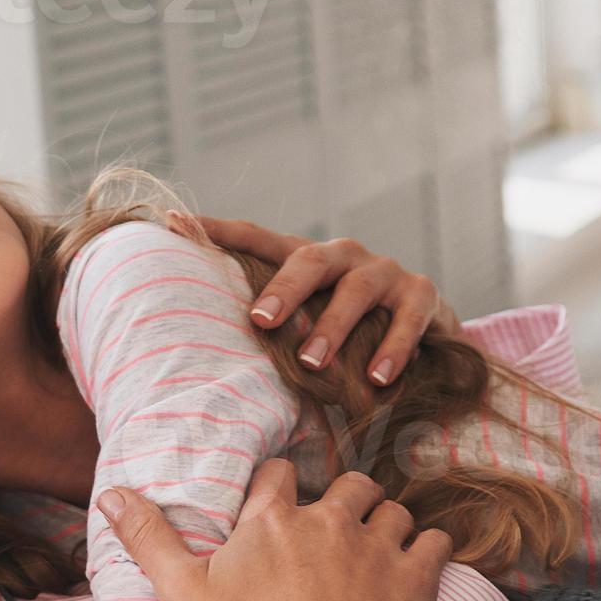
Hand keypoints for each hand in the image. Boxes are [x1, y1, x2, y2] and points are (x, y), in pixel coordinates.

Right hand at [101, 463, 452, 600]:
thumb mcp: (184, 595)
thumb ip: (149, 540)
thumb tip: (110, 494)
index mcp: (272, 522)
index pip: (277, 476)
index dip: (278, 485)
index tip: (279, 500)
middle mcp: (328, 521)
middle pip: (347, 484)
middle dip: (345, 497)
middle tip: (337, 527)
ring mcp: (377, 545)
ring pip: (393, 510)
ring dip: (387, 523)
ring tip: (377, 549)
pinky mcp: (416, 576)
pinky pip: (434, 543)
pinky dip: (428, 551)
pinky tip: (418, 568)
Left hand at [167, 216, 455, 385]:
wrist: (425, 334)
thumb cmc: (348, 333)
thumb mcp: (309, 324)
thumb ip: (275, 328)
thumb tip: (203, 356)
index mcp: (307, 259)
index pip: (258, 238)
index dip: (219, 231)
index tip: (174, 222)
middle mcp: (344, 256)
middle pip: (309, 260)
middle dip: (284, 290)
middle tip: (261, 321)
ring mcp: (384, 272)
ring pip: (356, 291)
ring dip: (333, 327)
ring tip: (313, 362)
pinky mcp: (421, 295)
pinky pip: (407, 320)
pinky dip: (392, 350)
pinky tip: (376, 379)